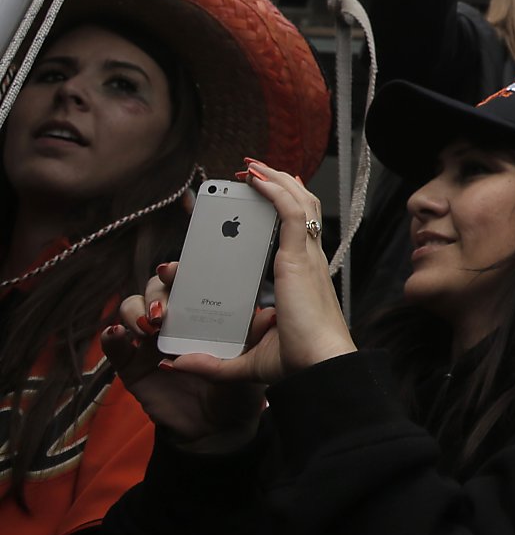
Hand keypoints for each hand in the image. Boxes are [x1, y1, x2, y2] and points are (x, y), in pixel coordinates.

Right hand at [102, 263, 269, 451]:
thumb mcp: (251, 362)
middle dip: (158, 291)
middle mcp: (175, 321)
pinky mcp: (131, 365)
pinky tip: (117, 335)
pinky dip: (112, 336)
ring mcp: (150, 342)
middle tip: (165, 307)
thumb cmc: (237, 388)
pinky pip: (115, 346)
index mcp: (204, 314)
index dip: (180, 272)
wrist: (217, 428)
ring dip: (136, 311)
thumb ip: (255, 338)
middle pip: (157, 290)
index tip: (175, 269)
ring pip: (132, 310)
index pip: (189, 282)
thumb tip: (267, 314)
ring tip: (151, 325)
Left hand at [159, 161, 355, 389]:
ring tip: (251, 167)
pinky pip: (290, 211)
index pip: (296, 230)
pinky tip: (255, 179)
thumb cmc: (296, 364)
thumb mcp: (244, 361)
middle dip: (278, 184)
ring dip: (275, 179)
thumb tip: (174, 362)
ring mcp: (305, 256)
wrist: (319, 367)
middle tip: (252, 173)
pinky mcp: (297, 257)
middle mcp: (307, 260)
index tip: (261, 195)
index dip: (282, 207)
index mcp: (302, 277)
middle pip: (301, 206)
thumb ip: (209, 361)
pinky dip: (274, 190)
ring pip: (299, 201)